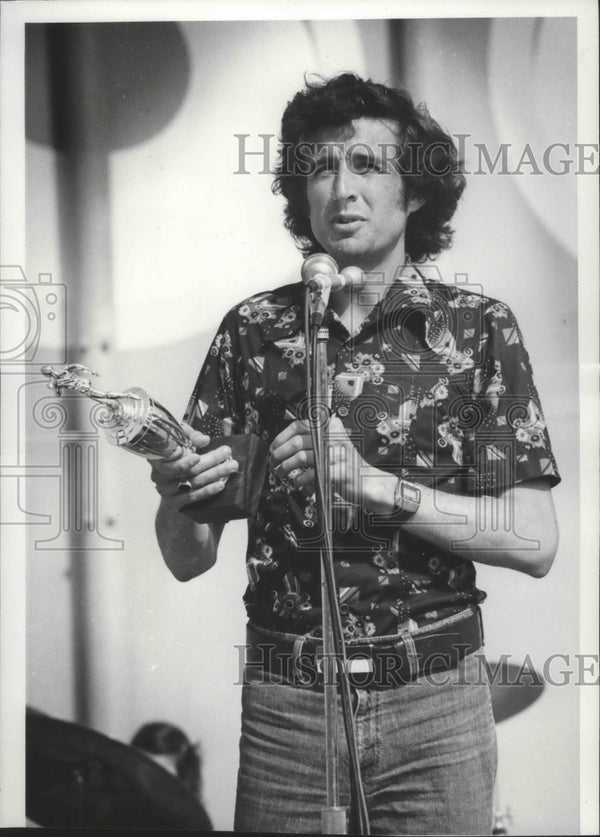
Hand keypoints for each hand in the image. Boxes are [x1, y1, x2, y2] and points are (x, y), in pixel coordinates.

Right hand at [151, 421, 238, 510]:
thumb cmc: (178, 459)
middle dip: (210, 460)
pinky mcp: (174, 503)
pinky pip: (193, 496)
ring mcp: (166, 491)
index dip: (184, 460)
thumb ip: (191, 438)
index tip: (198, 456)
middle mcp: (159, 475)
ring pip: (194, 482)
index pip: (171, 458)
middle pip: (188, 470)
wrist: (172, 487)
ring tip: (230, 466)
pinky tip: (220, 484)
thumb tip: (204, 439)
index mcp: (158, 459)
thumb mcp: (182, 443)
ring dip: (215, 474)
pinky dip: (208, 490)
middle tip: (226, 453)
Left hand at [270, 416, 393, 511]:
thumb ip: (312, 441)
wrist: (368, 482)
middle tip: (274, 462)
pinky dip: (300, 479)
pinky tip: (298, 481)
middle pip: (297, 442)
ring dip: (286, 467)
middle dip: (280, 454)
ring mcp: (336, 454)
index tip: (274, 446)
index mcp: (331, 428)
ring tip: (282, 473)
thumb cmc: (347, 465)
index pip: (300, 425)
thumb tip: (283, 442)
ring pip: (301, 458)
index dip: (282, 436)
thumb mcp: (331, 446)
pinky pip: (310, 474)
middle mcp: (334, 438)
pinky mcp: (337, 472)